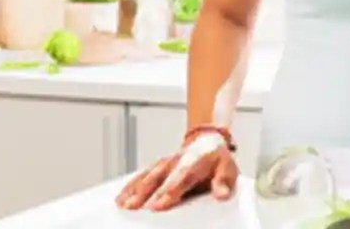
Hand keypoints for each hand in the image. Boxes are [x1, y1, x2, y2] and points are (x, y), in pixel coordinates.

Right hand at [115, 138, 237, 211]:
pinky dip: (130, 186)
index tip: (159, 205)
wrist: (208, 141)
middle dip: (146, 192)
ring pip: (147, 174)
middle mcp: (177, 159)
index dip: (170, 190)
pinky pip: (141, 175)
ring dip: (135, 189)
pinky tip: (121, 198)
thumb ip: (224, 182)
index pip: (181, 176)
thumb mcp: (228, 169)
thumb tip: (222, 194)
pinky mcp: (157, 165)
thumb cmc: (217, 160)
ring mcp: (165, 162)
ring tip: (124, 204)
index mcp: (195, 160)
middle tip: (134, 207)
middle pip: (159, 176)